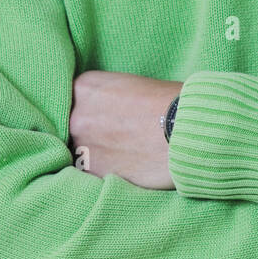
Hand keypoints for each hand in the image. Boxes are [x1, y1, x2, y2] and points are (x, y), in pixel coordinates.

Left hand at [68, 70, 183, 188]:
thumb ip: (107, 99)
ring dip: (97, 155)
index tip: (103, 117)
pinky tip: (128, 167)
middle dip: (91, 133)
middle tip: (118, 137)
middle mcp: (77, 114)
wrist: (186, 129)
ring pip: (80, 153)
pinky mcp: (95, 172)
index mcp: (85, 86)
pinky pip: (92, 174)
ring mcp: (83, 145)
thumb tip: (104, 115)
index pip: (71, 101)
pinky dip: (106, 173)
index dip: (89, 111)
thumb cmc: (169, 102)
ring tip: (126, 154)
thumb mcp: (131, 85)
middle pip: (72, 128)